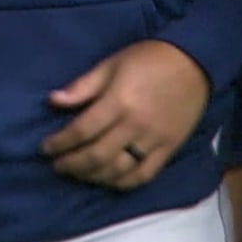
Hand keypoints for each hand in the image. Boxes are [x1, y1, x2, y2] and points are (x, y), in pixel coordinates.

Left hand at [42, 40, 210, 189]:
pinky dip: (122, 183)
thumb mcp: (113, 63)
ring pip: (117, 169)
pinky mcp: (169, 148)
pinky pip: (143, 175)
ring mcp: (153, 139)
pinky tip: (108, 180)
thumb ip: (83, 86)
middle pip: (96, 155)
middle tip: (57, 165)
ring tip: (79, 173)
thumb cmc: (150, 59)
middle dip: (71, 164)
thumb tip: (53, 101)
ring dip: (92, 176)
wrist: (197, 61)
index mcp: (119, 101)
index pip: (81, 130)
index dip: (59, 143)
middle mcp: (135, 124)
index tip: (45, 148)